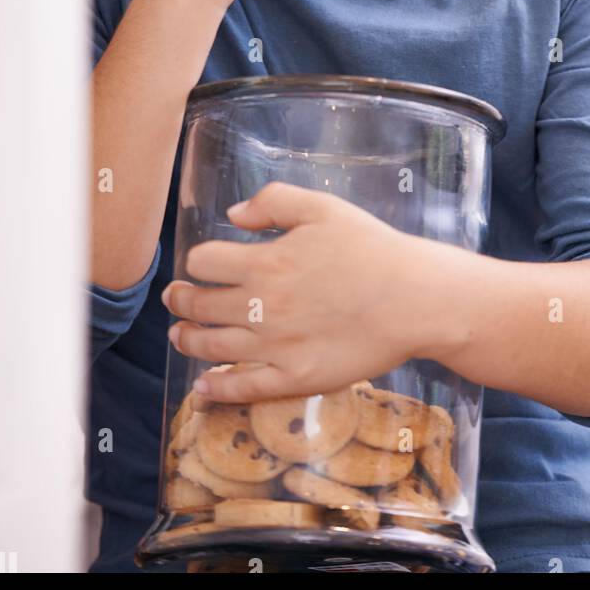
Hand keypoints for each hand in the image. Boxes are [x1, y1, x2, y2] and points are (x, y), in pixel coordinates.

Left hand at [161, 182, 425, 403]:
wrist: (413, 299)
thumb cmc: (372, 249)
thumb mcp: (323, 207)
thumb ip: (274, 201)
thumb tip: (234, 215)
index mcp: (265, 263)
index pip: (205, 262)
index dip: (199, 260)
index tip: (203, 263)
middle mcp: (260, 307)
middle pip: (200, 305)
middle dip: (182, 300)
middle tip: (176, 298)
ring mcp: (274, 347)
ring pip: (212, 347)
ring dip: (188, 340)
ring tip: (179, 335)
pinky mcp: (294, 378)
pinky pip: (243, 388)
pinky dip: (217, 388)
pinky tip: (204, 386)